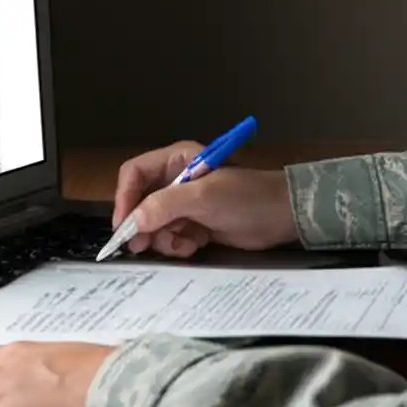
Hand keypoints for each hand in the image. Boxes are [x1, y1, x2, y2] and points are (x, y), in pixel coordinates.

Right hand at [113, 141, 297, 257]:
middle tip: (142, 246)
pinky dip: (179, 244)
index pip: (135, 174)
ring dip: (164, 238)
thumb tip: (133, 221)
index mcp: (177, 160)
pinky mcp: (196, 224)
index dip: (124, 198)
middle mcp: (177, 180)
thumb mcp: (204, 197)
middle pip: (141, 202)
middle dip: (142, 225)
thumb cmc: (246, 197)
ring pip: (155, 224)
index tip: (124, 224)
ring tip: (183, 244)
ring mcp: (186, 204)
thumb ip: (165, 205)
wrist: (282, 216)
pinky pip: (173, 236)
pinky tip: (195, 245)